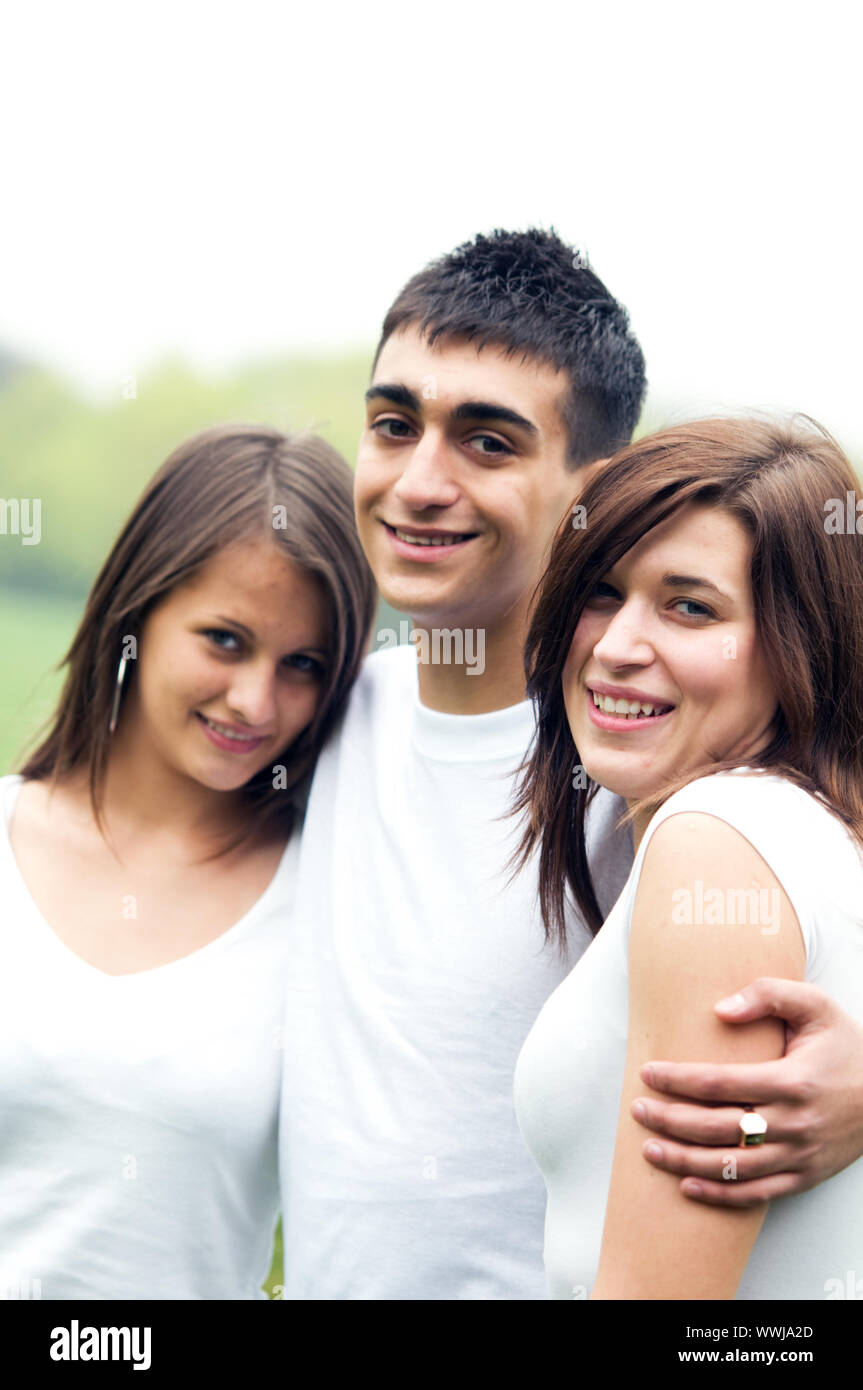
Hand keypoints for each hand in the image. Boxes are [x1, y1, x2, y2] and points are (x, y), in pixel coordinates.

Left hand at [630, 977, 862, 1205]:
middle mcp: (793, 1123)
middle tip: (637, 1110)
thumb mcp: (816, 1005)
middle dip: (669, 1120)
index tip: (647, 1072)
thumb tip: (719, 1009)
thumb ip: (767, 994)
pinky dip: (718, 1194)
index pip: (719, 1083)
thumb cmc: (847, 1046)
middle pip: (716, 1128)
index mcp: (792, 1080)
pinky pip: (755, 1194)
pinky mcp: (804, 1177)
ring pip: (730, 1167)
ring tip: (650, 1149)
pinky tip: (687, 1185)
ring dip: (684, 1161)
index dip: (677, 1080)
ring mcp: (799, 1156)